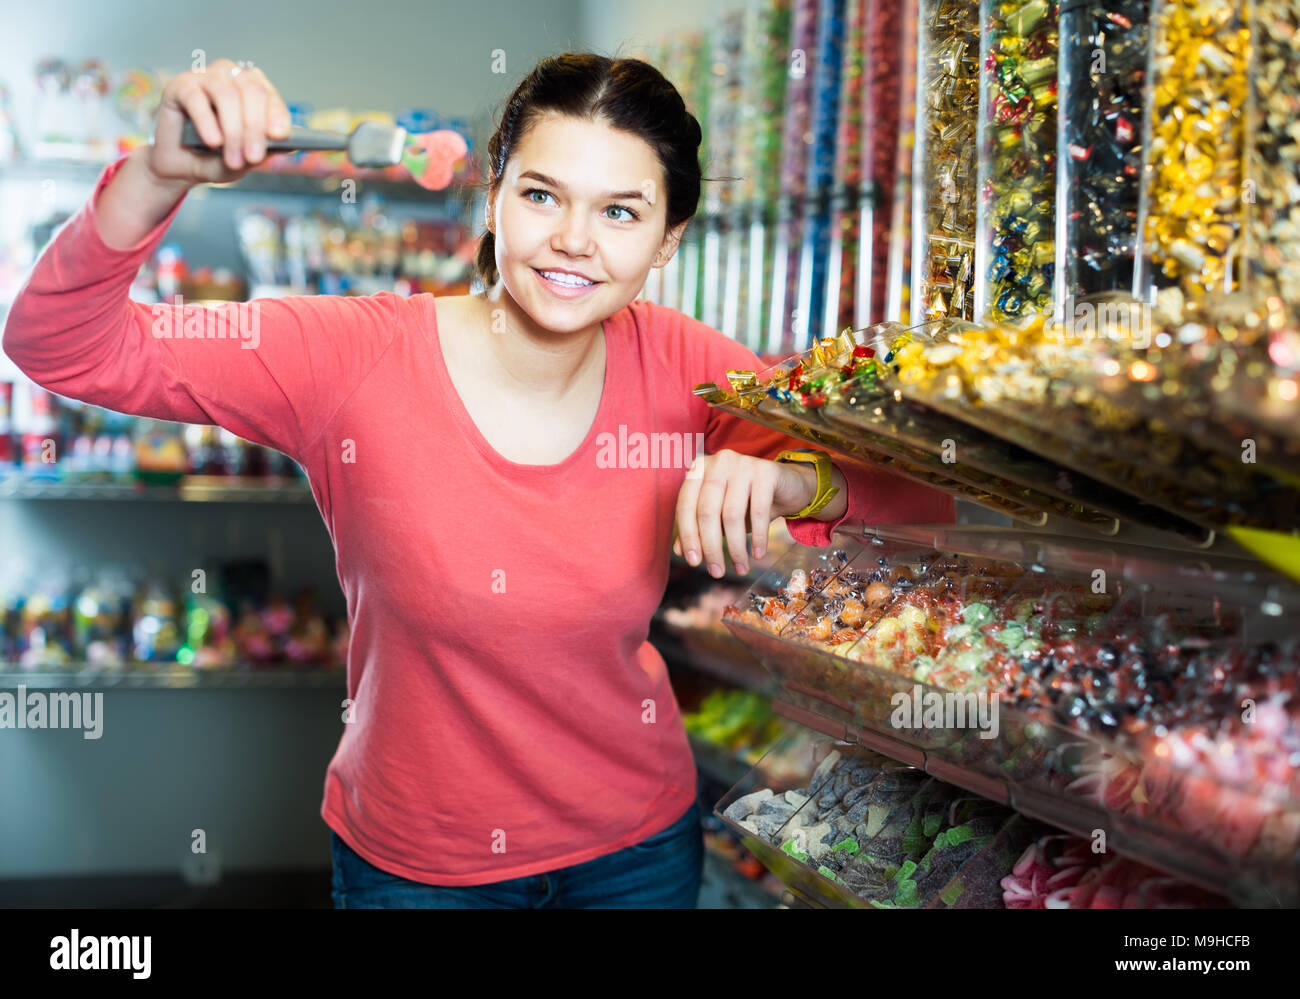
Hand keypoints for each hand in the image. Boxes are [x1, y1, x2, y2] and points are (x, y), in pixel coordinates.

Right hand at [146, 58, 292, 186]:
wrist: (182, 166)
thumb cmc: (217, 158)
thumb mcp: (245, 159)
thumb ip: (263, 149)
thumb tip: (288, 141)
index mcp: (252, 89)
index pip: (269, 94)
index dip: (276, 114)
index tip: (279, 135)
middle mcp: (230, 77)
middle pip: (251, 92)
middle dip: (254, 128)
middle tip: (253, 157)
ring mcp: (205, 78)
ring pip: (227, 95)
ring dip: (233, 131)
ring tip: (233, 159)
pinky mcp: (180, 85)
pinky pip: (196, 98)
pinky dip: (207, 122)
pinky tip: (213, 142)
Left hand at [672, 449, 840, 577]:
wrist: (787, 486)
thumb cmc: (746, 502)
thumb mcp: (720, 515)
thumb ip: (697, 528)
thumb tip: (679, 551)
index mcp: (699, 469)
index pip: (686, 506)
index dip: (688, 536)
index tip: (694, 563)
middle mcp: (718, 462)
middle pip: (707, 511)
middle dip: (711, 547)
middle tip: (717, 572)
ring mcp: (742, 463)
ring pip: (732, 514)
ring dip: (736, 547)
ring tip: (741, 568)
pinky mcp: (766, 471)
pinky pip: (759, 510)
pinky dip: (758, 537)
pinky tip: (758, 554)